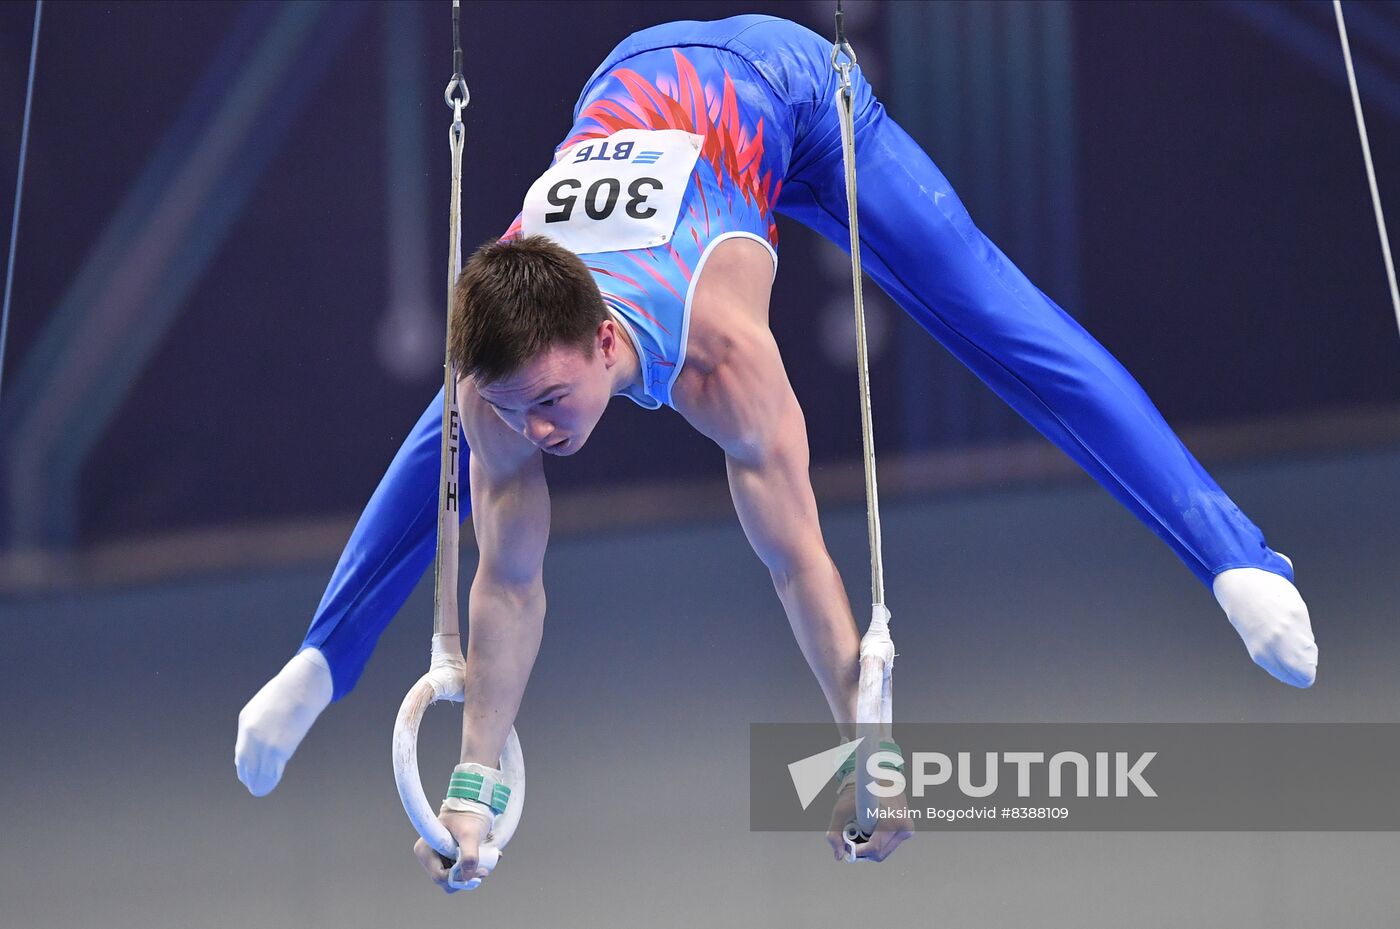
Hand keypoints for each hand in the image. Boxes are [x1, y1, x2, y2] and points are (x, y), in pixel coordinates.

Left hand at [235, 649, 332, 795]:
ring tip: (260, 789)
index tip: (248, 772)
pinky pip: (271, 771)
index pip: (241, 752)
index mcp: (246, 721)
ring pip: (256, 771)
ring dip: (258, 782)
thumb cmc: (291, 692)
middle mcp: (250, 734)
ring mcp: (263, 742)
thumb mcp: (268, 705)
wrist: (303, 683)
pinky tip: (270, 784)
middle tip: (254, 785)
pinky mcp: (278, 748)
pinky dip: (270, 780)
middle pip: (245, 764)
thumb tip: (269, 735)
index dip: (245, 765)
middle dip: (249, 776)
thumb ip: (264, 721)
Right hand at [412, 808, 492, 892]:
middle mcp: (428, 857)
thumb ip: (469, 856)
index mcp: (425, 850)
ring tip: (486, 860)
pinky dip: (472, 870)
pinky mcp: (447, 860)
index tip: (478, 872)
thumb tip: (467, 877)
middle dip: (465, 877)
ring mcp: (437, 860)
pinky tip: (484, 859)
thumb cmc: (468, 816)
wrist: (474, 806)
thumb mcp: (470, 835)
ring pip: (453, 879)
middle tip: (484, 869)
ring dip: (470, 874)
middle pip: (446, 881)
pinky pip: (458, 873)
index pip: (439, 876)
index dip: (458, 878)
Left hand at [825, 780, 914, 862]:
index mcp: (892, 821)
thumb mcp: (841, 809)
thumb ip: (835, 833)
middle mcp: (903, 827)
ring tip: (862, 828)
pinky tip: (872, 827)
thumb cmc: (861, 789)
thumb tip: (838, 855)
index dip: (858, 851)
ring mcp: (907, 829)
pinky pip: (889, 844)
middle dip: (864, 849)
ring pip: (885, 851)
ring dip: (871, 846)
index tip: (848, 846)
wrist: (879, 774)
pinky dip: (878, 841)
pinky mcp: (907, 829)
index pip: (874, 848)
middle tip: (853, 836)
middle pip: (880, 853)